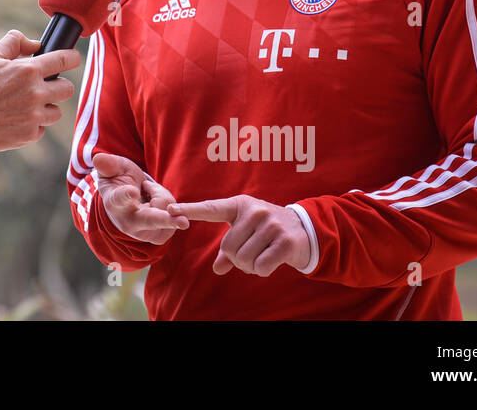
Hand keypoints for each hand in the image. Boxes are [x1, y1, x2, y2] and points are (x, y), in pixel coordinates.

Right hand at [0, 30, 79, 151]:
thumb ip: (15, 43)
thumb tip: (34, 44)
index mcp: (28, 70)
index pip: (65, 59)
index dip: (71, 58)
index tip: (71, 59)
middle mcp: (36, 93)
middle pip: (67, 88)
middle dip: (58, 85)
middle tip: (44, 86)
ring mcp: (34, 116)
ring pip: (56, 111)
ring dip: (46, 107)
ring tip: (26, 105)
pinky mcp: (29, 135)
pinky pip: (42, 128)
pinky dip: (33, 124)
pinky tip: (16, 119)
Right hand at [91, 152, 186, 244]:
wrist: (127, 200)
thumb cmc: (119, 181)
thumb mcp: (113, 169)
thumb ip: (108, 164)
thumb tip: (98, 158)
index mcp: (114, 203)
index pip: (120, 199)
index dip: (126, 195)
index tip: (132, 192)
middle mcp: (128, 222)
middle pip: (150, 219)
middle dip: (166, 220)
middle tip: (184, 222)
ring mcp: (144, 232)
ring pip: (167, 208)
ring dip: (162, 195)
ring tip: (147, 192)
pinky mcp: (158, 237)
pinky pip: (175, 216)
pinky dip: (168, 204)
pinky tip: (156, 203)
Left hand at [167, 195, 311, 276]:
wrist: (306, 229)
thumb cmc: (269, 230)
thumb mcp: (247, 232)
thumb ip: (229, 249)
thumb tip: (217, 268)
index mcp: (240, 205)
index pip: (211, 208)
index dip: (190, 210)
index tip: (170, 209)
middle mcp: (254, 211)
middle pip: (229, 248)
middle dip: (238, 258)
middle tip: (253, 251)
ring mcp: (270, 225)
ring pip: (244, 260)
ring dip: (251, 266)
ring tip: (263, 253)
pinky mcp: (284, 242)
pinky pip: (260, 267)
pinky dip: (263, 270)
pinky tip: (272, 260)